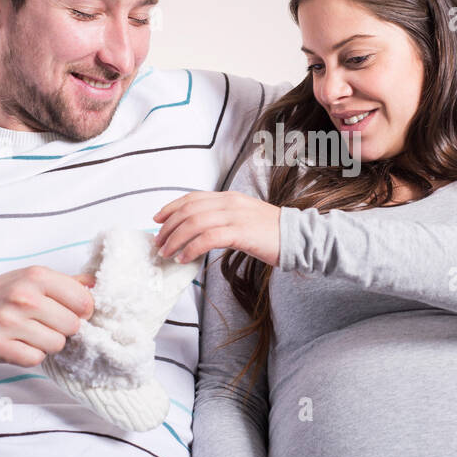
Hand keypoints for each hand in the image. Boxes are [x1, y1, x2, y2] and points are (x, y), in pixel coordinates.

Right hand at [0, 266, 95, 366]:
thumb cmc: (6, 294)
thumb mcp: (34, 278)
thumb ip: (68, 282)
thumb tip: (96, 285)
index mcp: (37, 276)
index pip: (84, 300)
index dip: (82, 310)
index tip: (71, 311)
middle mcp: (23, 297)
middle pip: (72, 325)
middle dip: (64, 328)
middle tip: (46, 323)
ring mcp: (9, 321)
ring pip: (56, 344)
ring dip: (48, 343)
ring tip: (32, 333)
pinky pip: (35, 359)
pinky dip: (31, 355)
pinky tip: (20, 343)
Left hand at [152, 191, 280, 266]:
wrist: (298, 237)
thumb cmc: (272, 233)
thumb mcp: (245, 218)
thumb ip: (224, 219)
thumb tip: (198, 231)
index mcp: (229, 197)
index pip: (192, 198)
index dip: (171, 208)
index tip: (157, 220)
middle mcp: (230, 202)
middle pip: (189, 210)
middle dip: (169, 227)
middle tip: (158, 243)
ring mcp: (235, 216)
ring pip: (194, 223)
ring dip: (175, 240)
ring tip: (167, 253)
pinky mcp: (241, 232)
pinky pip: (208, 238)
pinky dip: (191, 248)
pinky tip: (185, 258)